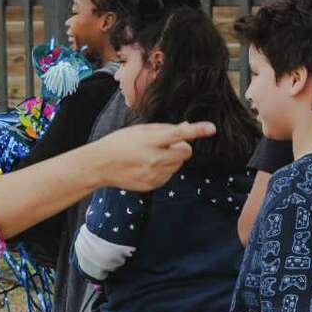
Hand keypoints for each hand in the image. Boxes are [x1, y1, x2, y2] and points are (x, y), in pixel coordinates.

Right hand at [90, 121, 216, 190]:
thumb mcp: (139, 130)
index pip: (178, 134)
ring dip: (171, 159)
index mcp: (149, 141)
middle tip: (165, 145)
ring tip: (151, 156)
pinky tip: (147, 166)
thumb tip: (188, 126)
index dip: (196, 130)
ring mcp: (154, 174)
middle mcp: (154, 159)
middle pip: (186, 152)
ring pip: (179, 164)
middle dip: (181, 147)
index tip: (211, 128)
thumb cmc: (119, 143)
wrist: (100, 165)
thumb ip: (165, 129)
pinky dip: (164, 169)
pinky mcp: (153, 184)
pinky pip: (169, 175)